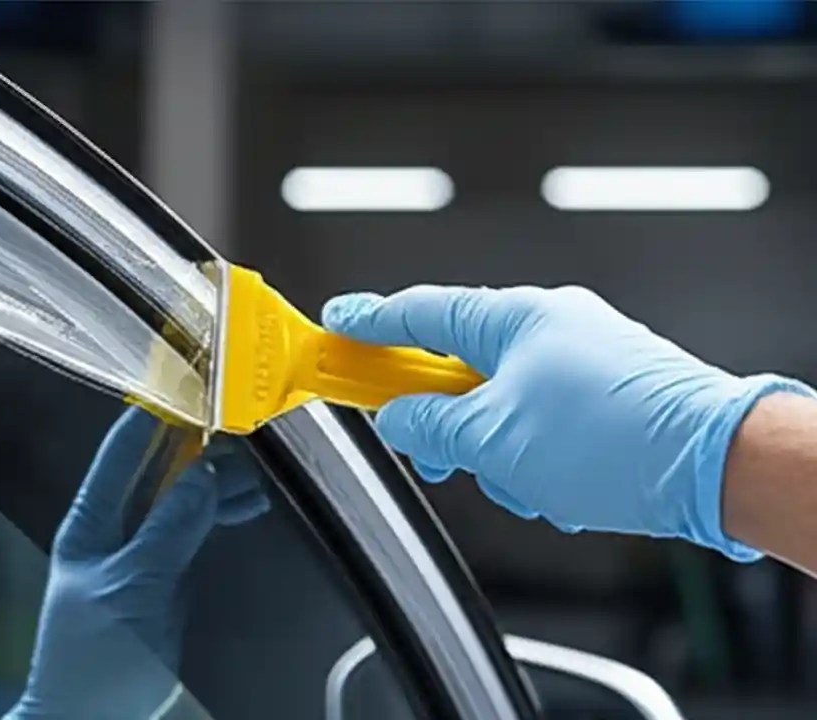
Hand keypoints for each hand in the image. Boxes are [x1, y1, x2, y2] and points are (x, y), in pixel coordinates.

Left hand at [6, 407, 268, 718]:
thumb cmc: (91, 663)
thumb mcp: (134, 588)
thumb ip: (170, 530)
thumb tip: (203, 476)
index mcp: (89, 523)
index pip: (122, 452)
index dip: (153, 414)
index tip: (186, 382)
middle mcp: (115, 531)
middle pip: (160, 472)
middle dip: (199, 447)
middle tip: (241, 424)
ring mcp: (141, 555)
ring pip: (184, 500)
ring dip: (218, 482)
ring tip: (259, 469)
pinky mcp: (165, 581)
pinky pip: (196, 533)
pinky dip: (222, 516)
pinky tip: (249, 506)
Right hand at [323, 285, 812, 560]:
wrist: (714, 465)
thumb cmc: (616, 438)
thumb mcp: (492, 438)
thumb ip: (429, 424)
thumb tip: (400, 418)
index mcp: (513, 317)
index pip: (418, 312)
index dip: (368, 323)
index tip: (335, 325)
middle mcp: (548, 326)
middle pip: (459, 367)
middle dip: (447, 422)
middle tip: (433, 451)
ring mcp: (581, 358)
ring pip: (501, 405)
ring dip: (498, 451)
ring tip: (526, 481)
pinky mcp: (607, 393)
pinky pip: (542, 422)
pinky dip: (536, 457)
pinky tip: (557, 486)